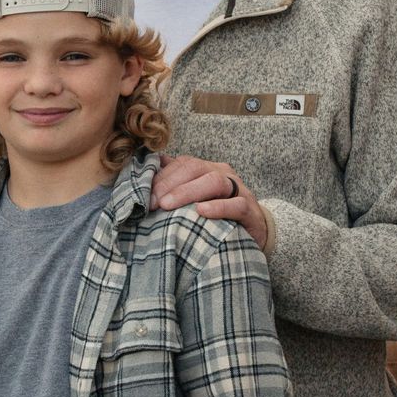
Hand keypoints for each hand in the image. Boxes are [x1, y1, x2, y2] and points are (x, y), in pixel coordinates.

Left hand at [150, 155, 269, 249]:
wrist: (254, 233)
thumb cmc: (217, 216)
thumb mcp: (194, 200)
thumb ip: (174, 188)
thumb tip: (145, 177)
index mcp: (207, 169)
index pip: (182, 164)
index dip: (161, 177)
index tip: (143, 195)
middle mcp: (223, 174)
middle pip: (195, 168)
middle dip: (169, 184)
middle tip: (152, 202)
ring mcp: (239, 190)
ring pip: (214, 181)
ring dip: (188, 192)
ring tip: (167, 205)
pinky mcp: (250, 210)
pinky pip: (236, 204)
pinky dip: (218, 207)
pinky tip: (201, 212)